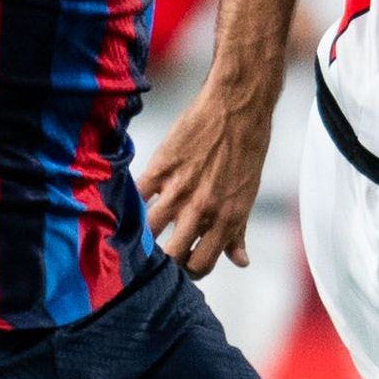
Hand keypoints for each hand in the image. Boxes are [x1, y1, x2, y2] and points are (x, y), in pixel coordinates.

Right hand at [138, 91, 271, 276]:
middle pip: (171, 255)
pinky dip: (131, 203)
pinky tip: (131, 204)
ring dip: (144, 233)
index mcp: (226, 220)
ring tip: (141, 230)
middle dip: (165, 258)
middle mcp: (201, 210)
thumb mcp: (247, 196)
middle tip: (160, 250)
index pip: (200, 264)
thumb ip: (238, 233)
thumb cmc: (247, 151)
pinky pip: (137, 196)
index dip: (190, 269)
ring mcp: (178, 189)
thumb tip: (240, 261)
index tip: (183, 262)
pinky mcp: (160, 168)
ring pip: (149, 230)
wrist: (237, 108)